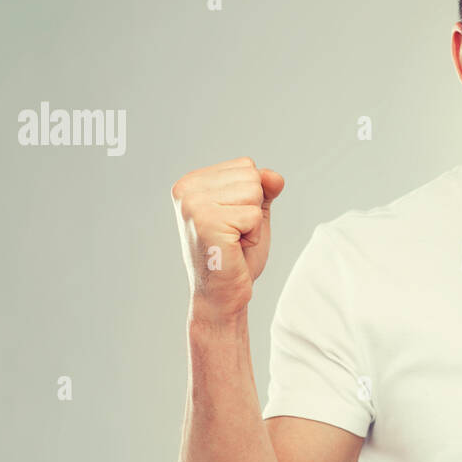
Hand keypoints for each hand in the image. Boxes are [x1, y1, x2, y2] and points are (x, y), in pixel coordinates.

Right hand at [171, 157, 284, 321]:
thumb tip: (274, 176)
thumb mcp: (253, 213)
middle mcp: (186, 189)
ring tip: (234, 240)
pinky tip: (234, 248)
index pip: (245, 166)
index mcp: (192, 182)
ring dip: (253, 222)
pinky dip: (253, 235)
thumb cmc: (236, 255)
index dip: (251, 197)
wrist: (223, 295)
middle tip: (235, 234)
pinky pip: (254, 215)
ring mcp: (194, 204)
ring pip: (254, 192)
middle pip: (251, 176)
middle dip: (253, 209)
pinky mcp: (207, 221)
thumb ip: (264, 188)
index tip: (233, 221)